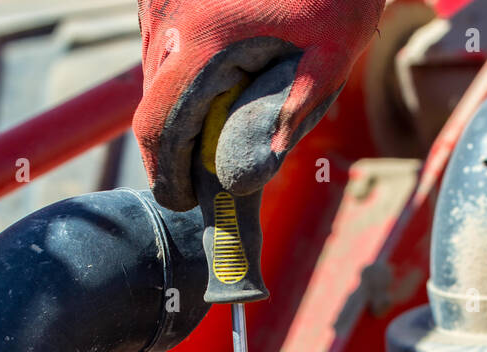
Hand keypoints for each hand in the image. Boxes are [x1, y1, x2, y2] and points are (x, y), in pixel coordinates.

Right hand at [133, 0, 385, 209]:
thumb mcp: (335, 48)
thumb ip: (302, 104)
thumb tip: (269, 163)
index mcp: (203, 40)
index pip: (158, 126)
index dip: (166, 173)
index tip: (185, 199)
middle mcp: (168, 17)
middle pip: (150, 104)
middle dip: (172, 147)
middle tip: (202, 177)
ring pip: (150, 73)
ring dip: (174, 107)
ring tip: (213, 128)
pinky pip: (158, 42)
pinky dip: (177, 70)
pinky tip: (215, 78)